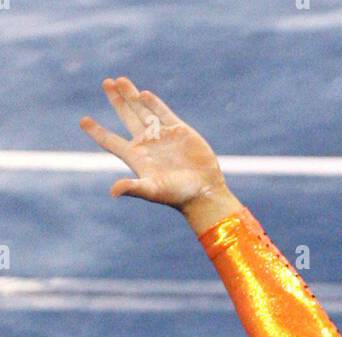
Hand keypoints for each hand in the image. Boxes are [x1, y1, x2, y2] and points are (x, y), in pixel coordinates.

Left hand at [79, 76, 230, 216]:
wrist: (203, 191)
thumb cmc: (177, 195)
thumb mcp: (153, 191)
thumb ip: (133, 188)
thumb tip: (113, 191)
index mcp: (136, 157)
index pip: (111, 141)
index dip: (97, 131)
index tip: (83, 121)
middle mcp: (146, 144)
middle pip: (126, 117)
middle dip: (116, 100)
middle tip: (106, 83)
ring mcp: (162, 135)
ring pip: (142, 110)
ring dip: (131, 95)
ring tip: (120, 80)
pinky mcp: (179, 130)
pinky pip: (162, 112)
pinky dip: (152, 102)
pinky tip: (143, 93)